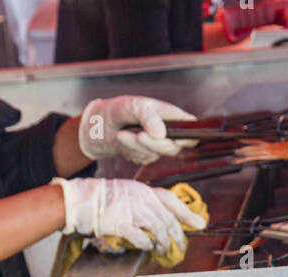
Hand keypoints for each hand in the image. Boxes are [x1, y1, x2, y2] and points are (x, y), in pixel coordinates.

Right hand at [54, 178, 206, 255]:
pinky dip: (147, 245)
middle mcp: (141, 199)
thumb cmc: (104, 198)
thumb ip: (146, 203)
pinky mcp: (122, 224)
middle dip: (178, 236)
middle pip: (168, 219)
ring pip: (159, 229)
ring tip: (164, 251)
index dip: (187, 214)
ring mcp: (132, 211)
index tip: (200, 225)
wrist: (81, 199)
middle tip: (180, 247)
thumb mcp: (129, 192)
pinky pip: (141, 238)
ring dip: (164, 244)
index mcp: (144, 190)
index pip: (171, 200)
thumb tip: (164, 218)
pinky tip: (147, 247)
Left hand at [78, 96, 197, 165]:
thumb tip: (162, 134)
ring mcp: (158, 145)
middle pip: (175, 145)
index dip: (189, 134)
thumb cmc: (116, 110)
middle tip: (139, 135)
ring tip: (122, 134)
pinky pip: (145, 159)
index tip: (177, 138)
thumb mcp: (130, 106)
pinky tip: (123, 140)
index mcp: (169, 114)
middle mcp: (167, 130)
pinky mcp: (147, 155)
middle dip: (155, 143)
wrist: (98, 126)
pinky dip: (132, 152)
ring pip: (158, 154)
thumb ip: (147, 116)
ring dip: (138, 146)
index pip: (190, 125)